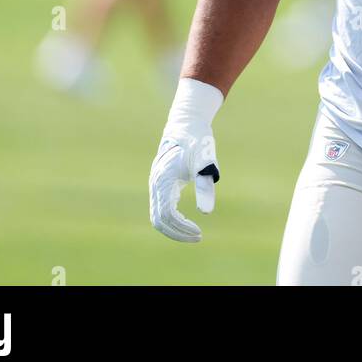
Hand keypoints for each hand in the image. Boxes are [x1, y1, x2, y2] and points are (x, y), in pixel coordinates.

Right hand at [149, 79, 222, 242]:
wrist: (186, 124)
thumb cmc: (197, 141)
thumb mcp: (205, 162)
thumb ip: (205, 186)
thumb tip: (206, 213)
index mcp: (163, 180)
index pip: (166, 216)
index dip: (181, 228)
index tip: (199, 233)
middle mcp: (155, 184)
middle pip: (158, 220)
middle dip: (177, 233)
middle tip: (198, 237)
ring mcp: (155, 184)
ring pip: (157, 216)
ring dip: (174, 228)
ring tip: (194, 233)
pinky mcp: (160, 184)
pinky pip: (160, 208)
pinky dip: (172, 219)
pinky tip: (187, 222)